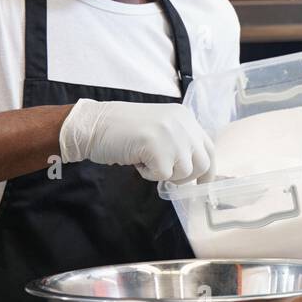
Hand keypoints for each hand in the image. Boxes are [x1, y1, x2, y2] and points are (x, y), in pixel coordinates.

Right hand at [59, 99, 213, 182]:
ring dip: (164, 174)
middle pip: (202, 163)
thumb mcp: (160, 129)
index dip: (208, 170)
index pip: (209, 148)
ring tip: (145, 159)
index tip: (203, 184)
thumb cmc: (122, 130)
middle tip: (163, 172)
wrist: (93, 124)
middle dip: (185, 177)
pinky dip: (148, 174)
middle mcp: (183, 123)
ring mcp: (171, 134)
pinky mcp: (158, 147)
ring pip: (185, 172)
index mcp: (185, 117)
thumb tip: (197, 169)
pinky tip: (136, 160)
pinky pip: (163, 175)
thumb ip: (179, 142)